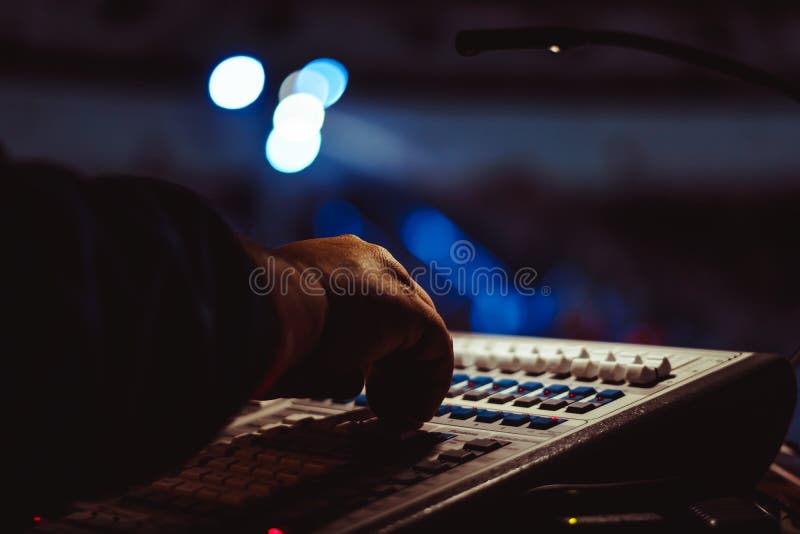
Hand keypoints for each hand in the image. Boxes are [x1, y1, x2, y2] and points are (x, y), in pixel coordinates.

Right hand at [247, 234, 452, 428]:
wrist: (257, 306)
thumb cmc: (252, 323)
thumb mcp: (279, 330)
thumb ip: (310, 346)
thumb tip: (334, 377)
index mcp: (331, 261)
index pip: (367, 303)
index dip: (368, 348)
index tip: (356, 382)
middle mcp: (364, 262)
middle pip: (398, 320)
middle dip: (390, 365)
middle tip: (377, 404)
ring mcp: (389, 282)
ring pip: (418, 337)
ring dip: (407, 381)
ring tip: (391, 417)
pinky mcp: (409, 310)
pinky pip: (435, 352)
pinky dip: (427, 388)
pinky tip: (407, 415)